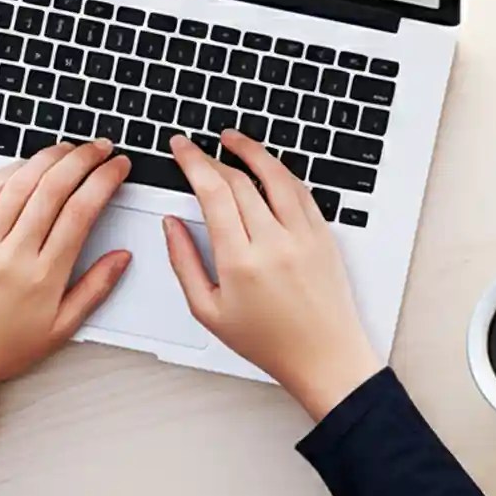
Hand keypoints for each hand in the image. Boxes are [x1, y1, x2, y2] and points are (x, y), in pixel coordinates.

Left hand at [0, 140, 132, 411]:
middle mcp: (14, 253)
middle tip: (101, 148)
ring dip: (50, 156)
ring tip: (71, 148)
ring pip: (21, 182)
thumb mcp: (61, 328)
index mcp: (44, 275)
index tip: (118, 167)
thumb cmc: (2, 347)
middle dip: (84, 158)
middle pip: (54, 187)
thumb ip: (96, 288)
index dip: (105, 180)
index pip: (81, 211)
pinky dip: (11, 170)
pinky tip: (29, 164)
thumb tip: (122, 257)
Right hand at [163, 131, 380, 420]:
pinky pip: (300, 191)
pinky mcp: (324, 235)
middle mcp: (275, 242)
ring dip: (252, 150)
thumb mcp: (209, 311)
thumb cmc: (268, 341)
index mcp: (241, 261)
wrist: (325, 356)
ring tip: (233, 139)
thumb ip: (184, 262)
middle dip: (213, 156)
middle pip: (240, 180)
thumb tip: (171, 224)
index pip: (213, 193)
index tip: (181, 147)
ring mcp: (304, 235)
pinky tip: (266, 165)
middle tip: (196, 147)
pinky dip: (280, 172)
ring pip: (276, 175)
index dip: (193, 162)